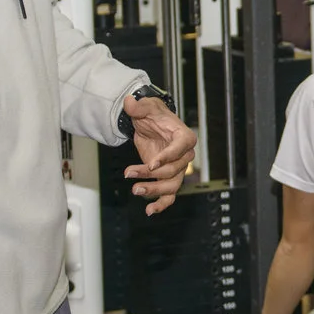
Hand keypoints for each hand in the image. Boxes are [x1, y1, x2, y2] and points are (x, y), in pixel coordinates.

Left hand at [123, 95, 196, 215]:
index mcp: (184, 136)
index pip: (181, 148)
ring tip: (135, 190)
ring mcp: (177, 169)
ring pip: (171, 185)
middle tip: (129, 172)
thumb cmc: (153, 115)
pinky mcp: (167, 178)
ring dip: (154, 191)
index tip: (151, 165)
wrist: (150, 124)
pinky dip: (161, 204)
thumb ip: (138, 106)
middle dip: (151, 175)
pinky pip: (169, 195)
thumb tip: (129, 103)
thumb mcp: (145, 107)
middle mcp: (184, 155)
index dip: (168, 157)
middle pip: (173, 170)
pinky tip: (149, 210)